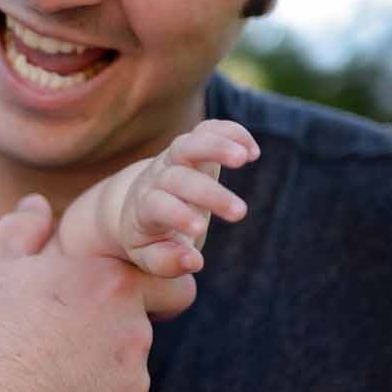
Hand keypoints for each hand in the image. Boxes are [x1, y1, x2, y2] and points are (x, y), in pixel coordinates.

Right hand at [0, 194, 153, 391]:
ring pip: (123, 373)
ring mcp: (131, 387)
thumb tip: (40, 205)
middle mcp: (134, 332)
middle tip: (49, 342)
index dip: (128, 287)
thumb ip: (21, 228)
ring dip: (93, 373)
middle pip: (138, 327)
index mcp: (110, 283)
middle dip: (105, 331)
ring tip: (36, 381)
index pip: (161, 277)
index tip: (92, 300)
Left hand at [119, 119, 256, 276]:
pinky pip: (207, 130)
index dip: (176, 214)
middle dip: (209, 193)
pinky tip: (253, 152)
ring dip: (216, 145)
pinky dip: (230, 133)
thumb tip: (194, 261)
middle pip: (178, 177)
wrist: (138, 205)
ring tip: (245, 157)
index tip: (199, 230)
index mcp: (144, 208)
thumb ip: (166, 261)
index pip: (157, 206)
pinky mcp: (192, 146)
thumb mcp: (148, 256)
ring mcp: (173, 158)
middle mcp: (156, 179)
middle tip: (240, 213)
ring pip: (188, 143)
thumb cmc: (149, 236)